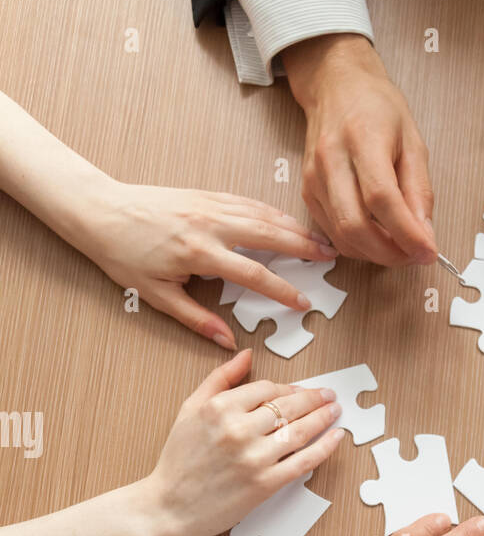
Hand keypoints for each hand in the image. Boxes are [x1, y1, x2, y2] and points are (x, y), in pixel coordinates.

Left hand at [77, 181, 337, 346]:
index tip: (302, 301)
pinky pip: (246, 202)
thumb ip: (196, 319)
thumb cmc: (123, 255)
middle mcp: (210, 224)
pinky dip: (270, 210)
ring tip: (318, 238)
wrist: (100, 212)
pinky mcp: (205, 194)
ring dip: (293, 225)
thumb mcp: (157, 296)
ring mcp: (209, 205)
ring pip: (262, 214)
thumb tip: (226, 341)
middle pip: (269, 235)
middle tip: (331, 256)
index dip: (282, 289)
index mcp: (200, 252)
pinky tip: (285, 218)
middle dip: (303, 246)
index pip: (254, 273)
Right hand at [143, 349, 342, 535]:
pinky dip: (324, 448)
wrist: (168, 507)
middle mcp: (239, 430)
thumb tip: (246, 355)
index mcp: (220, 408)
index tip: (299, 390)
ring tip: (334, 411)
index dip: (288, 388)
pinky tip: (336, 437)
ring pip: (299, 431)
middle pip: (288, 406)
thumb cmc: (178, 460)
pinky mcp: (265, 484)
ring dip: (323, 418)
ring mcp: (254, 458)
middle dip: (313, 398)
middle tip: (327, 396)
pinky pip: (304, 461)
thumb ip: (219, 379)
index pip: (267, 388)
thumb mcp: (190, 409)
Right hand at [283, 34, 436, 266]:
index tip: (428, 251)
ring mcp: (314, 178)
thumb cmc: (376, 107)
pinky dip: (358, 245)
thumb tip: (425, 234)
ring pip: (342, 236)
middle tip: (414, 256)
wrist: (335, 86)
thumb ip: (419, 189)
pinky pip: (332, 232)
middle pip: (356, 225)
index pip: (382, 198)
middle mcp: (331, 160)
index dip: (406, 233)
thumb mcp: (412, 140)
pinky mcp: (308, 192)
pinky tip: (377, 238)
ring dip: (375, 254)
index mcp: (362, 138)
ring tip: (399, 249)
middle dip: (390, 253)